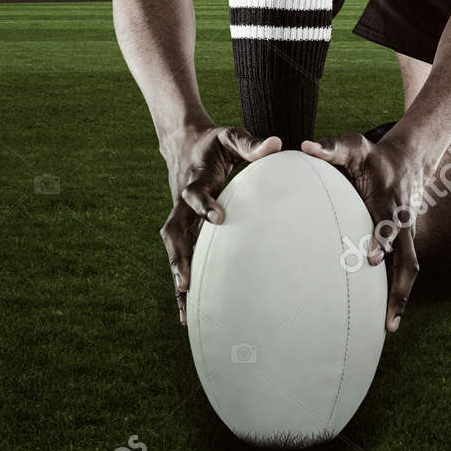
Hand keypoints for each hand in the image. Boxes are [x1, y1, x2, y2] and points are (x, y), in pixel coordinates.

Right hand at [160, 123, 280, 324]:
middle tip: (185, 281)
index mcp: (194, 180)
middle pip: (173, 233)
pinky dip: (183, 281)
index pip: (194, 194)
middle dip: (178, 258)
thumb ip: (250, 143)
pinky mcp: (184, 229)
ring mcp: (180, 218)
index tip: (219, 218)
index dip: (204, 205)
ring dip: (179, 280)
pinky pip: (182, 257)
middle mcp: (181, 203)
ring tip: (185, 314)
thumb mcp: (230, 136)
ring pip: (175, 252)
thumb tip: (277, 144)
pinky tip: (188, 308)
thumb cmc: (213, 143)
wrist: (182, 143)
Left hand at [301, 133, 422, 331]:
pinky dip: (396, 293)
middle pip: (409, 261)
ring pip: (409, 270)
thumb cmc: (372, 155)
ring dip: (401, 299)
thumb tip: (305, 146)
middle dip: (400, 289)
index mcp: (390, 203)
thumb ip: (331, 148)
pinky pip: (403, 270)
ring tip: (388, 328)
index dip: (383, 239)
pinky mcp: (404, 244)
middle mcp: (403, 224)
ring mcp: (406, 236)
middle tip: (389, 318)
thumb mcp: (354, 146)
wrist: (409, 160)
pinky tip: (383, 317)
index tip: (371, 258)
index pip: (389, 223)